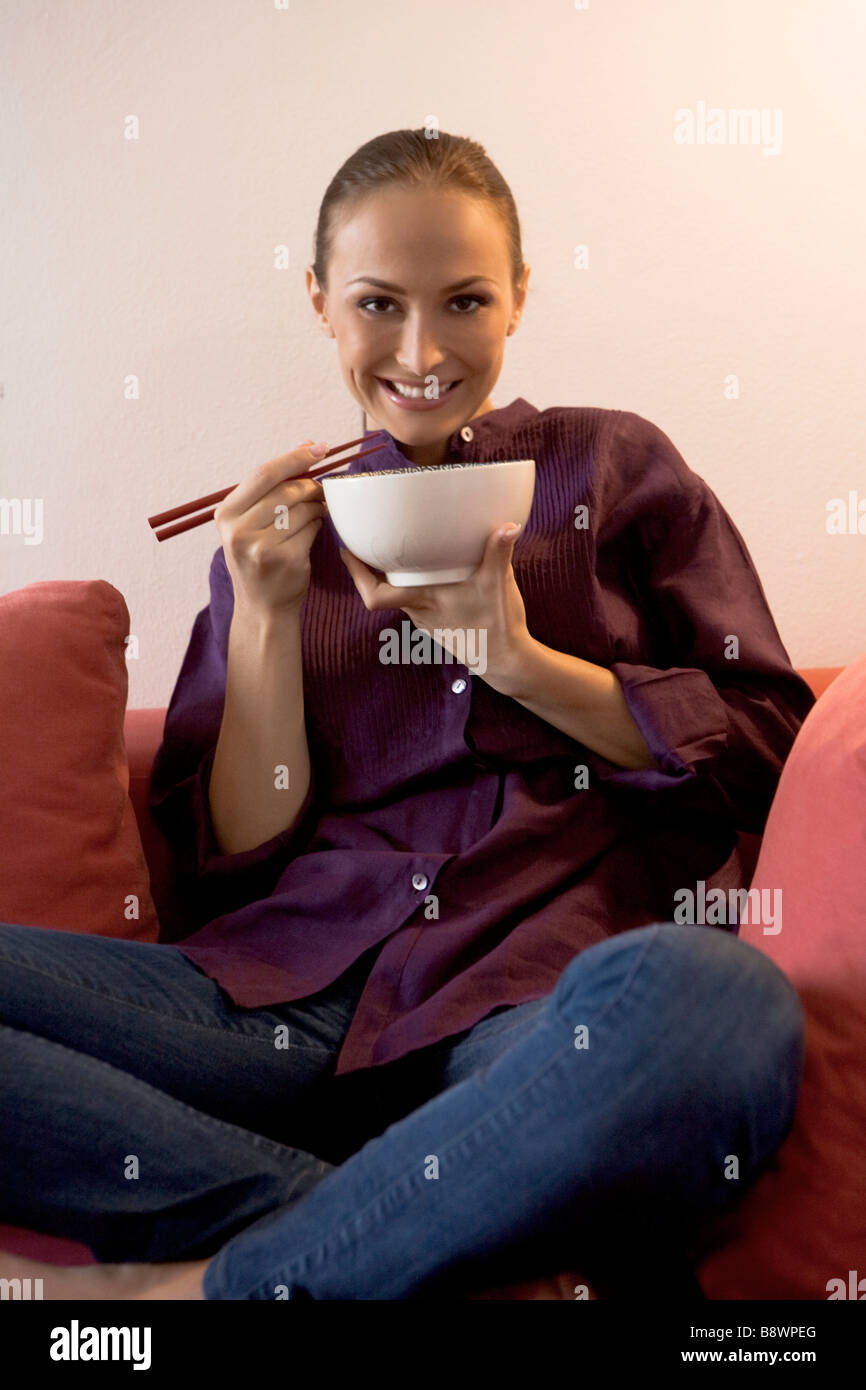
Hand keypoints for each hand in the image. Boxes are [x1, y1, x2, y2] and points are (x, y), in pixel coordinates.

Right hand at [214, 440, 327, 613]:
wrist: (261, 606)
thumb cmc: (257, 556)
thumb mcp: (251, 521)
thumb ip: (272, 486)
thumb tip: (307, 445)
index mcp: (226, 514)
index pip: (263, 474)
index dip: (294, 458)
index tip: (319, 448)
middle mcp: (238, 531)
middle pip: (286, 491)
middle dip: (310, 485)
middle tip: (321, 488)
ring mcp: (262, 548)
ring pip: (303, 509)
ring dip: (317, 506)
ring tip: (316, 510)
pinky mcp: (286, 560)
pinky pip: (312, 529)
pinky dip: (318, 525)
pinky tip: (313, 529)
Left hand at [339, 522, 531, 685]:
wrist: (504, 659)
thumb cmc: (496, 626)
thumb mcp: (498, 585)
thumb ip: (499, 553)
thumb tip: (509, 526)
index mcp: (425, 601)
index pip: (376, 596)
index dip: (356, 574)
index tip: (347, 551)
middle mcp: (419, 611)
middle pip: (380, 591)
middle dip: (368, 568)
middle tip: (362, 540)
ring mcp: (426, 619)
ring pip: (398, 595)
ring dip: (389, 576)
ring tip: (389, 548)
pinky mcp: (436, 622)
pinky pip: (414, 601)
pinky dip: (410, 584)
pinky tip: (422, 569)